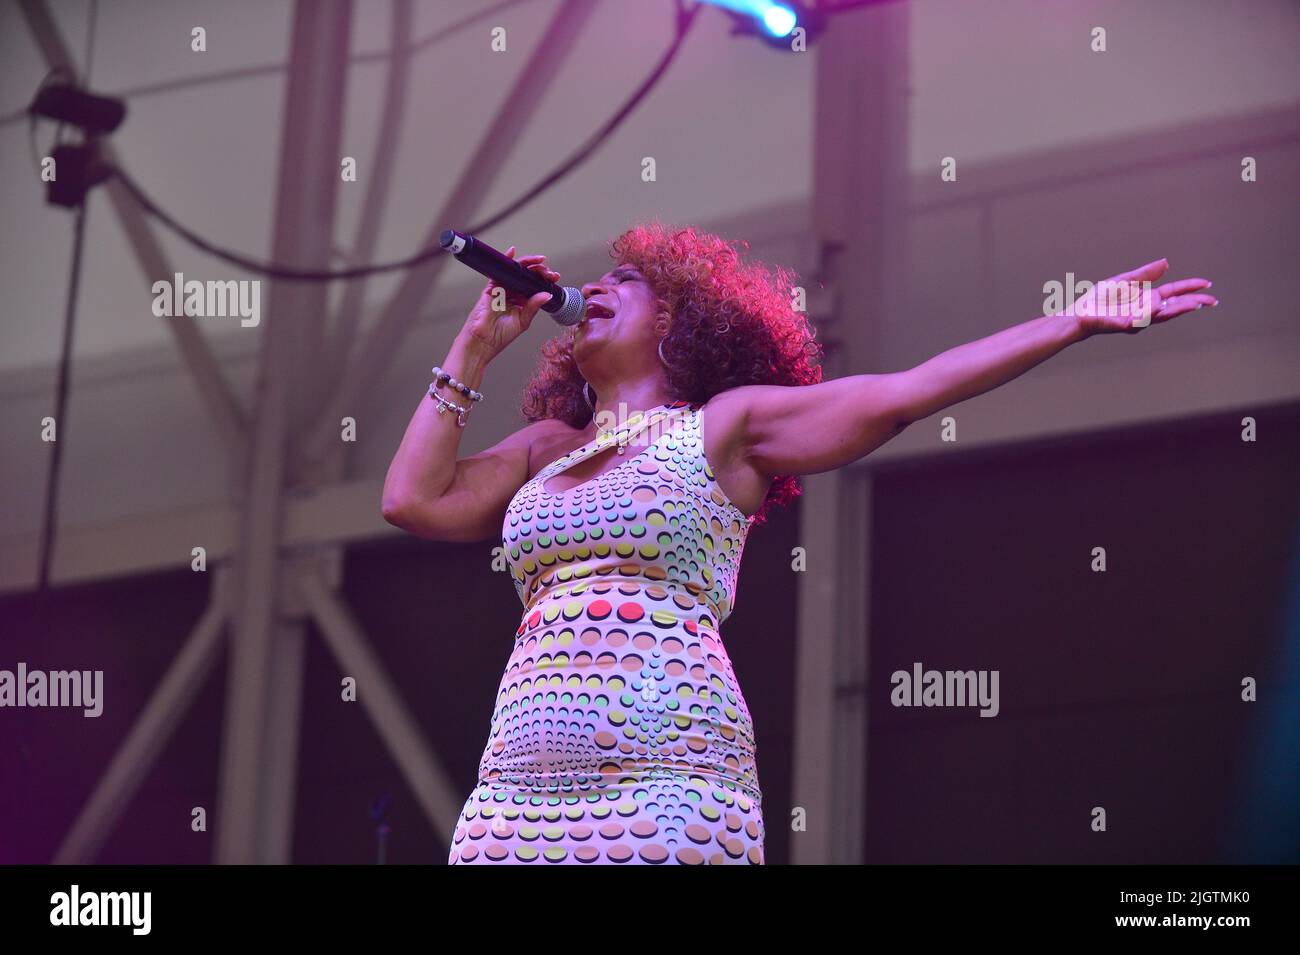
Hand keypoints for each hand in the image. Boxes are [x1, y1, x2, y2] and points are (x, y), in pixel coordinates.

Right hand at [459, 247, 560, 359]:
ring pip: (516, 272)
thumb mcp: (522, 321)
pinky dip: (505, 261)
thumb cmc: (500, 336)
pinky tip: (512, 252)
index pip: (535, 287)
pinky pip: (498, 271)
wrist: (482, 342)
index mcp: (522, 303)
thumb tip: (547, 294)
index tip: (555, 277)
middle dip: (539, 271)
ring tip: (539, 261)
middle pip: (527, 277)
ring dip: (528, 264)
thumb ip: (533, 307)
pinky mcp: (491, 288)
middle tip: (548, 271)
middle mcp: (512, 294)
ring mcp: (502, 290)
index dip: (545, 281)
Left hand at [1066, 258, 1217, 336]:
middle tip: (1212, 300)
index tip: (1207, 284)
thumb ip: (1145, 274)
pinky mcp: (1124, 324)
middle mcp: (1145, 311)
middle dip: (1193, 303)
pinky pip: (1140, 319)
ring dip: (1178, 309)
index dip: (1190, 288)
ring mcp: (1137, 319)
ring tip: (1196, 303)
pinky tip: (1160, 306)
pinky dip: (1151, 314)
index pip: (1173, 293)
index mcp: (1146, 299)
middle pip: (1174, 307)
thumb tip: (1167, 263)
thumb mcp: (1125, 281)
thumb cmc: (1099, 300)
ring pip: (1162, 315)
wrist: (1079, 314)